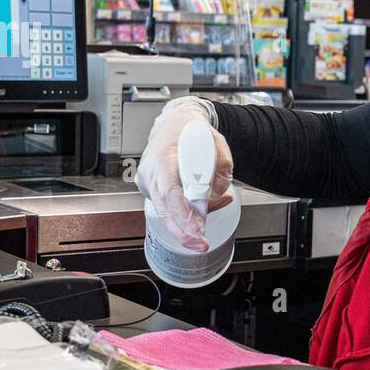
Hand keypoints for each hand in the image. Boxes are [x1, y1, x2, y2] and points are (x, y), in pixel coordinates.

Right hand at [135, 99, 234, 251]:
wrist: (174, 125)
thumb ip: (222, 164)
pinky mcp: (151, 190)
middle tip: (200, 244)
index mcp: (164, 157)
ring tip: (201, 240)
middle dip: (183, 231)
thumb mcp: (216, 140)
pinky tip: (200, 218)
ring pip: (164, 213)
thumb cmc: (191, 132)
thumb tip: (219, 190)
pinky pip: (166, 208)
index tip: (195, 227)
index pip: (170, 190)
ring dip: (183, 229)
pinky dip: (183, 217)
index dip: (182, 212)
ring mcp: (147, 182)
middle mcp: (151, 172)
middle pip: (164, 208)